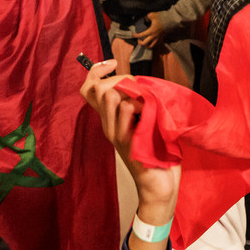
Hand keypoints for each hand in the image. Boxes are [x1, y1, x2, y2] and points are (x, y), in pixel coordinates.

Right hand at [81, 59, 179, 249]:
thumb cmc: (157, 152)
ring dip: (131, 92)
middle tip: (138, 88)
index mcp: (110, 119)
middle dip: (119, 78)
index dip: (96, 71)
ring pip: (110, 95)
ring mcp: (115, 133)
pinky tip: (151, 115)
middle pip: (96, 88)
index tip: (112, 64)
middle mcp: (108, 125)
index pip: (89, 89)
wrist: (159, 186)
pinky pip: (127, 109)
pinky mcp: (127, 140)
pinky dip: (141, 104)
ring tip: (146, 104)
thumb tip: (140, 83)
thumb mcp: (146, 121)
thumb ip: (139, 103)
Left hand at [135, 12, 167, 48]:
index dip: (136, 35)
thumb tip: (144, 18)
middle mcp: (153, 36)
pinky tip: (150, 42)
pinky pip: (155, 44)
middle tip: (138, 40)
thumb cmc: (161, 18)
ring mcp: (158, 38)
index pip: (141, 35)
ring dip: (146, 46)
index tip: (133, 34)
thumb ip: (147, 16)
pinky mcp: (161, 39)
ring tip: (143, 43)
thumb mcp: (153, 15)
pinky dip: (151, 45)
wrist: (170, 21)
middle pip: (145, 44)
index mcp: (151, 31)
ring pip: (150, 46)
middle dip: (140, 43)